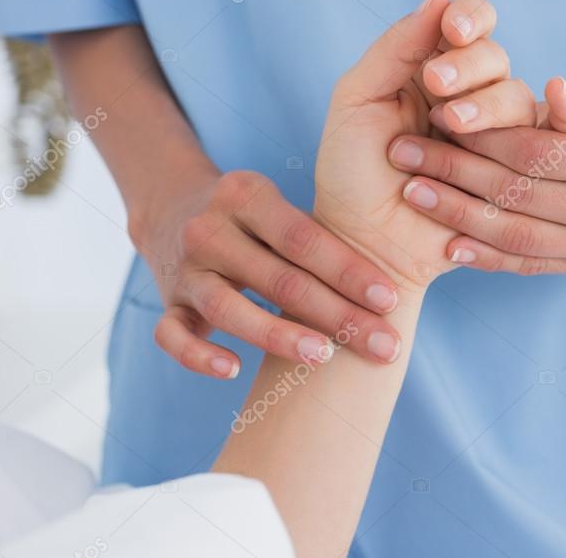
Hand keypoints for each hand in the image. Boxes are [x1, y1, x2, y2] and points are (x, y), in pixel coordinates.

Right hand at [142, 167, 405, 378]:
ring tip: (325, 357)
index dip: (349, 271)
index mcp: (245, 195)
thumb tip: (399, 283)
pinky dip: (198, 355)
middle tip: (383, 345)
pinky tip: (234, 370)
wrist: (172, 208)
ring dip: (280, 336)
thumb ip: (323, 233)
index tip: (391, 300)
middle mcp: (210, 229)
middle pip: (279, 278)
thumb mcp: (280, 204)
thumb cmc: (255, 217)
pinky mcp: (166, 301)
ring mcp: (186, 268)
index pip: (304, 238)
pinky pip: (171, 335)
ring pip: (229, 309)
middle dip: (337, 315)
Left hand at [314, 0, 539, 288]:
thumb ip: (396, 47)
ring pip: (519, 99)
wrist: (365, 241)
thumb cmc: (351, 172)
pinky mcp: (518, 171)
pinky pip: (553, 140)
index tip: (452, 28)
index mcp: (431, 68)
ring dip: (487, 107)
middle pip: (497, 58)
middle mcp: (469, 95)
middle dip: (470, 67)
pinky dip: (560, 118)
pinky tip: (556, 99)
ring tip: (448, 126)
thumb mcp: (357, 100)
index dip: (470, 17)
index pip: (469, 23)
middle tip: (435, 89)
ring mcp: (495, 133)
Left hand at [387, 84, 565, 274]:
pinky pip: (535, 264)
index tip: (433, 116)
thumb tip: (535, 92)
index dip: (481, 135)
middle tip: (404, 154)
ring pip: (521, 236)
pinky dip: (490, 256)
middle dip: (456, 172)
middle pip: (522, 195)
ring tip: (415, 193)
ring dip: (460, 216)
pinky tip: (451, 243)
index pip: (538, 152)